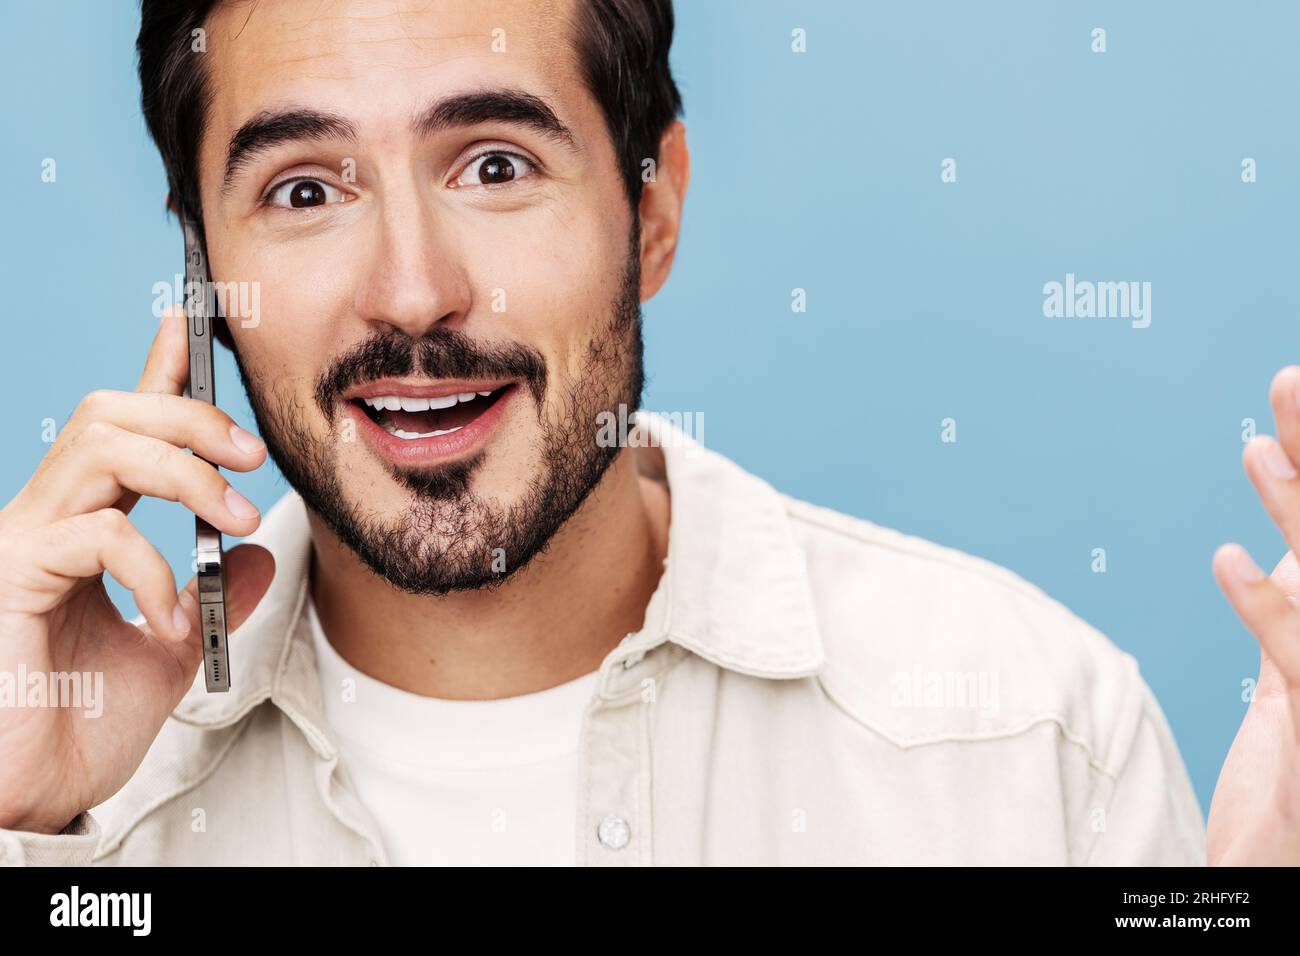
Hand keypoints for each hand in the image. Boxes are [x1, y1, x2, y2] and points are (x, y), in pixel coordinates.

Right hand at [0, 307, 273, 834]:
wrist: (32, 795)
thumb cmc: (78, 727)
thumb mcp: (170, 650)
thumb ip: (212, 594)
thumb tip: (262, 550)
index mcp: (83, 524)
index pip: (122, 428)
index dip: (157, 372)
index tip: (191, 327)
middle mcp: (46, 517)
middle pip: (111, 412)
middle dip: (192, 416)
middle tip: (252, 460)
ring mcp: (22, 540)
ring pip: (101, 444)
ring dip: (186, 472)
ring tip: (235, 520)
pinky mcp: (11, 574)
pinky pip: (96, 530)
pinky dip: (151, 564)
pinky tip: (168, 614)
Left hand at [1208, 366, 1299, 864]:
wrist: (1294, 857)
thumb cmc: (1297, 767)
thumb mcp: (1295, 674)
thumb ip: (1290, 608)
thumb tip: (1283, 543)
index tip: (1297, 401)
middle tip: (1289, 382)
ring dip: (1296, 507)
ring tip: (1256, 445)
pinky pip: (1299, 658)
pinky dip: (1267, 609)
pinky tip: (1227, 560)